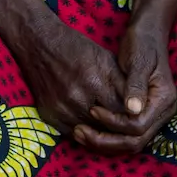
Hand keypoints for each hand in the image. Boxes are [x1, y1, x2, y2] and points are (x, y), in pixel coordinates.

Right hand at [9, 18, 131, 139]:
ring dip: (101, 133)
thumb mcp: (105, 58)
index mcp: (96, 80)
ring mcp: (61, 107)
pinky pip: (70, 133)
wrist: (38, 43)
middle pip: (107, 125)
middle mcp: (78, 96)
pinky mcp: (49, 113)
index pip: (123, 111)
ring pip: (90, 132)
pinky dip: (82, 132)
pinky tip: (89, 128)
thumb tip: (138, 105)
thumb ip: (121, 83)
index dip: (132, 116)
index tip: (137, 117)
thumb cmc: (76, 47)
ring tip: (110, 132)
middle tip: (126, 129)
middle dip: (119, 128)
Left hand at [73, 26, 176, 155]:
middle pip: (135, 141)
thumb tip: (132, 110)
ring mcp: (152, 117)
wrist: (148, 36)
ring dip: (104, 143)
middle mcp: (162, 114)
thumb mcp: (138, 60)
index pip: (138, 126)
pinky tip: (87, 131)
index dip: (114, 122)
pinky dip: (107, 137)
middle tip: (80, 131)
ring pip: (129, 143)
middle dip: (107, 141)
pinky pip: (125, 135)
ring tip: (78, 133)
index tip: (93, 109)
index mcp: (164, 100)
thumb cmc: (142, 44)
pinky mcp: (140, 116)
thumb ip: (136, 85)